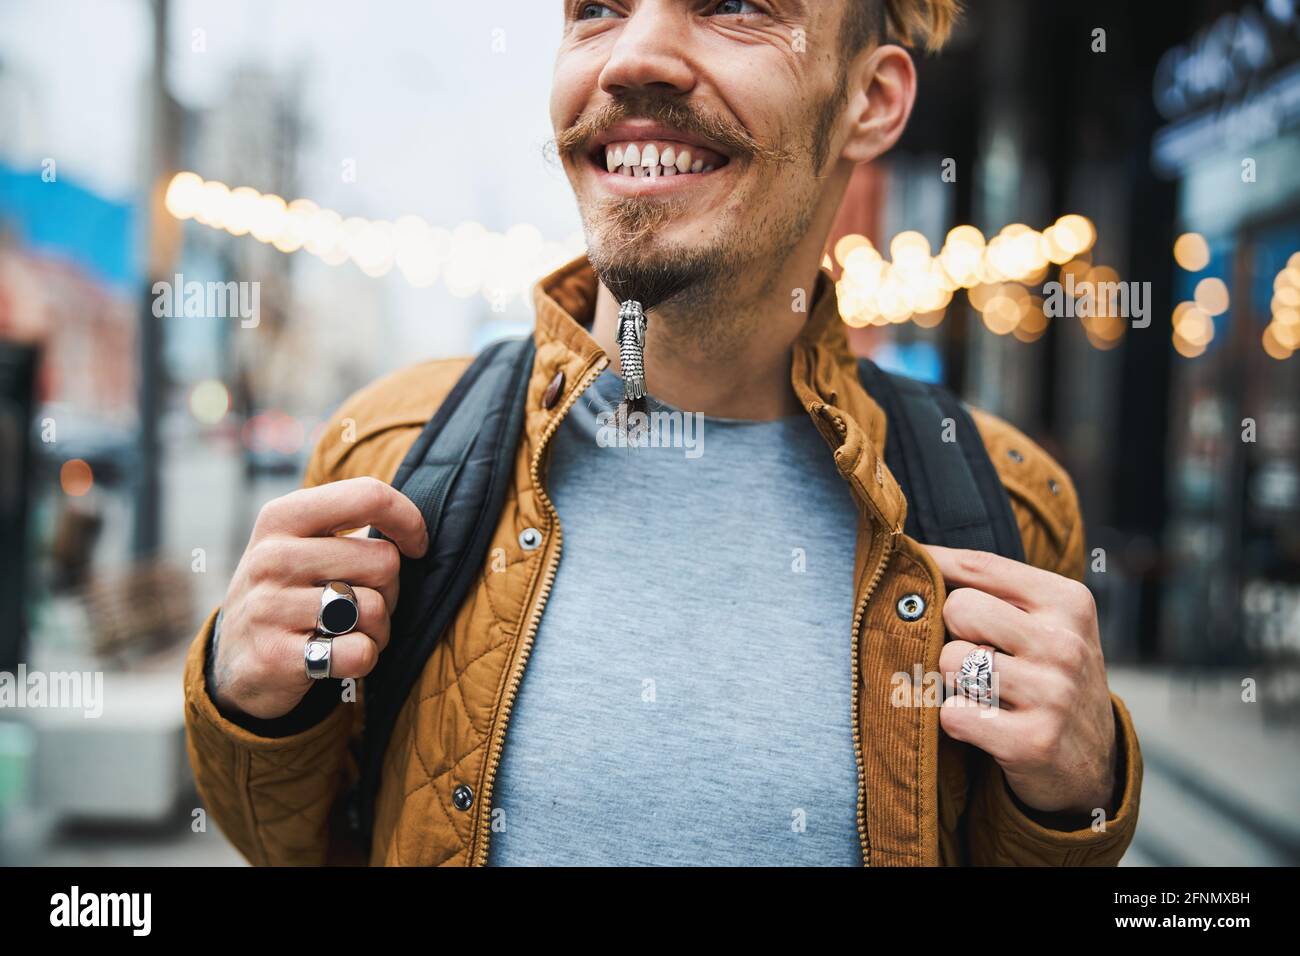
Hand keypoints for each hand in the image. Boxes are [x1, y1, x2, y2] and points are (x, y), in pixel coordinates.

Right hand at [212, 477, 427, 719]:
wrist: (232, 664)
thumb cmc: (288, 593)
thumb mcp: (298, 543)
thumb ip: (347, 521)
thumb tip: (409, 521)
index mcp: (283, 517)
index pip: (368, 495)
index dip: (408, 520)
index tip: (416, 545)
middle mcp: (272, 556)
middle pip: (384, 561)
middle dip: (390, 589)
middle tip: (362, 604)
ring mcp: (270, 607)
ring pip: (375, 609)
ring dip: (378, 629)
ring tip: (347, 631)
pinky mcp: (277, 656)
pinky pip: (359, 652)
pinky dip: (363, 659)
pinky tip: (337, 657)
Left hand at [927, 545, 1117, 816]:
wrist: (1092, 762)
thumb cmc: (1048, 676)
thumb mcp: (1045, 622)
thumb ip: (992, 588)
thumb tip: (912, 554)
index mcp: (1068, 601)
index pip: (979, 565)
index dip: (932, 564)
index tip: (908, 559)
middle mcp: (1064, 644)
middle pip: (958, 608)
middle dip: (952, 632)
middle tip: (974, 655)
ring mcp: (1052, 694)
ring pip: (950, 661)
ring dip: (953, 680)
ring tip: (983, 692)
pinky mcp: (1033, 742)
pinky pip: (952, 714)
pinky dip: (956, 721)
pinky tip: (985, 723)